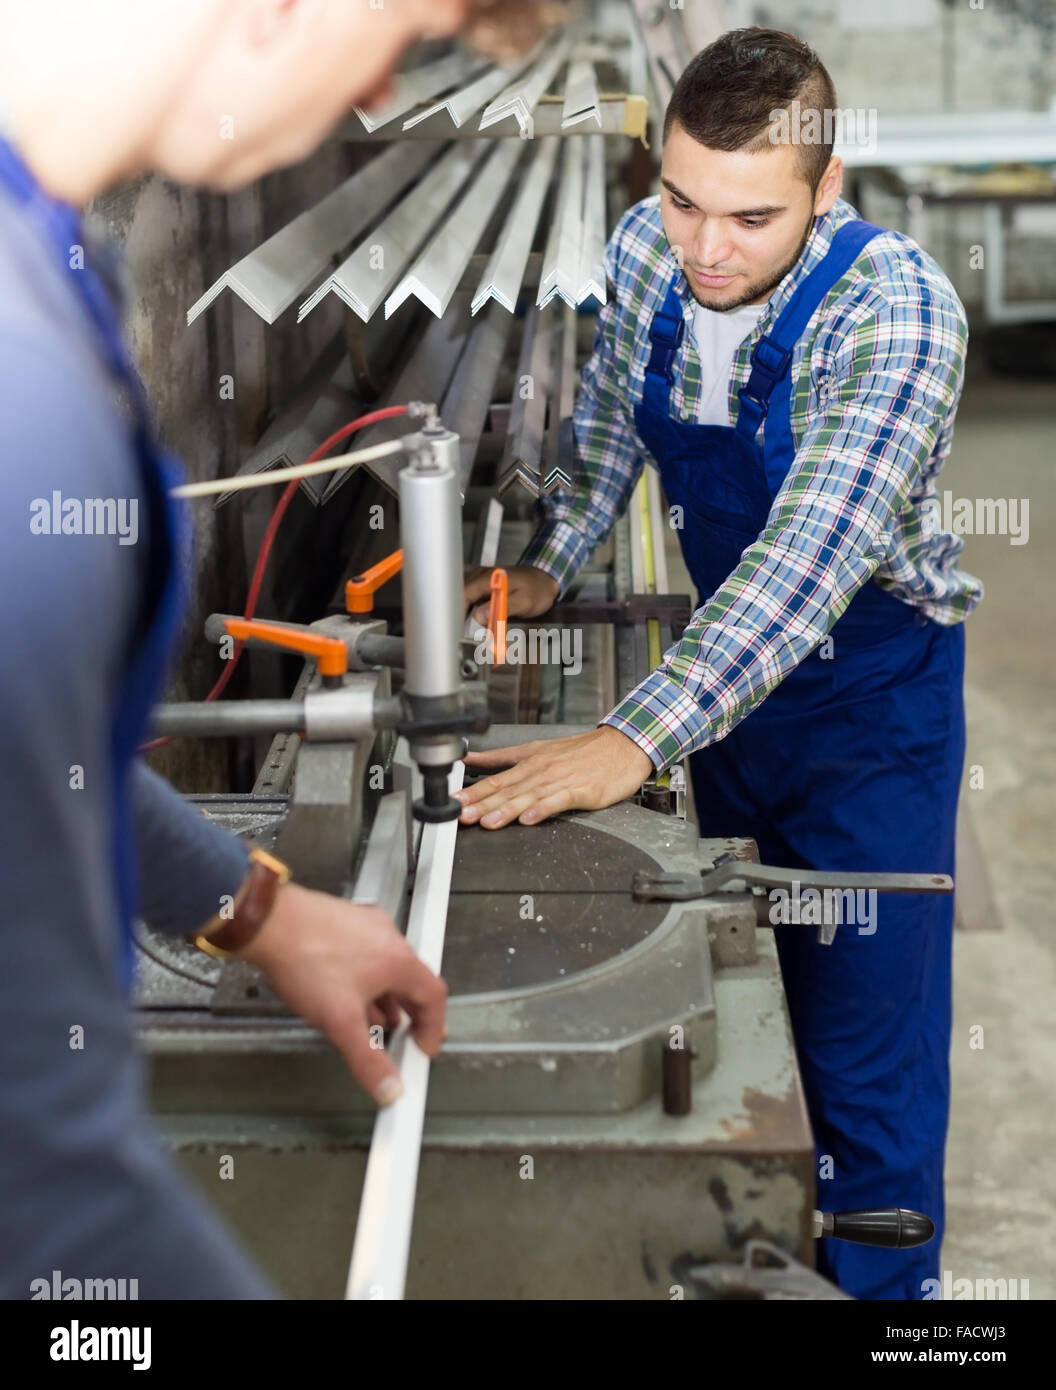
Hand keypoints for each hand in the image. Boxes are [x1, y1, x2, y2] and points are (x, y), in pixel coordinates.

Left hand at [238, 884, 446, 1105]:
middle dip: (409, 1015)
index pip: (434, 996)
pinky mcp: (345, 920)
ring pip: (389, 968)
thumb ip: (367, 1059)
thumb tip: (391, 1090)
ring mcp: (367, 925)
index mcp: (399, 960)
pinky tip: (347, 994)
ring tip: (374, 1023)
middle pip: (414, 980)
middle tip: (402, 1039)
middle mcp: (389, 937)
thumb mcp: (340, 1021)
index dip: (433, 1027)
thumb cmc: (306, 963)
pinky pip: (368, 955)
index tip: (424, 1048)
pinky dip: (367, 980)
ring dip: (387, 998)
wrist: (268, 921)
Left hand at [457, 726, 655, 828]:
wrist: (623, 745)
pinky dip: (543, 809)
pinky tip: (529, 819)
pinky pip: (559, 800)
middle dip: (482, 804)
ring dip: (506, 810)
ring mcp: (561, 780)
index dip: (473, 791)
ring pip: (529, 796)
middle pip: (507, 789)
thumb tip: (470, 758)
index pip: (496, 779)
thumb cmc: (583, 751)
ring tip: (487, 822)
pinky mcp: (582, 790)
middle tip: (461, 815)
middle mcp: (542, 770)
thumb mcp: (538, 748)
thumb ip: (502, 756)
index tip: (453, 801)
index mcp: (530, 762)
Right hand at [463, 565, 558, 623]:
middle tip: (465, 634)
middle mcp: (480, 575)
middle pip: (459, 596)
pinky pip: (469, 597)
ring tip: (469, 630)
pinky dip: (470, 610)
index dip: (458, 613)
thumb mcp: (524, 601)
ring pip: (462, 597)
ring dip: (464, 613)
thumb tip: (479, 617)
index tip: (460, 630)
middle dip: (459, 615)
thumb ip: (503, 607)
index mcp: (488, 578)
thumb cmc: (537, 590)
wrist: (545, 580)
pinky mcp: (482, 584)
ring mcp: (480, 578)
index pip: (463, 595)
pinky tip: (475, 621)